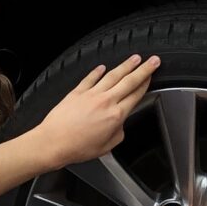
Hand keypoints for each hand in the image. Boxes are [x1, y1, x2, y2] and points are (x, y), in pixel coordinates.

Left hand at [36, 56, 159, 166]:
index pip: (136, 95)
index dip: (146, 84)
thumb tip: (119, 125)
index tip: (152, 76)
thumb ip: (118, 133)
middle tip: (153, 60)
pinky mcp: (77, 92)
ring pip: (113, 75)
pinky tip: (102, 67)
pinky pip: (90, 78)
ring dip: (126, 65)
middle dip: (144, 69)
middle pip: (130, 80)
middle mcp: (105, 101)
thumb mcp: (106, 147)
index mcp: (116, 115)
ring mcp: (91, 94)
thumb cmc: (77, 147)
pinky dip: (97, 71)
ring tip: (135, 58)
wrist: (53, 142)